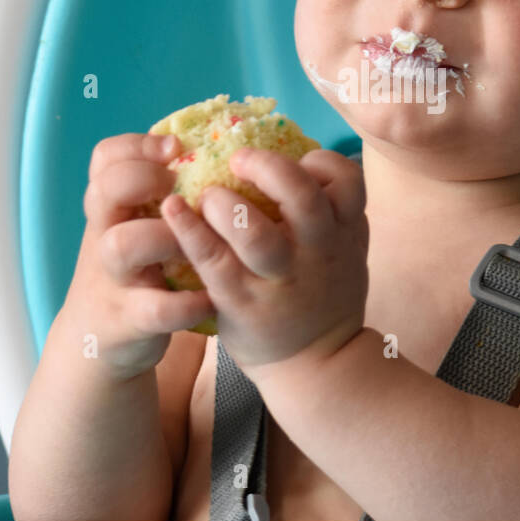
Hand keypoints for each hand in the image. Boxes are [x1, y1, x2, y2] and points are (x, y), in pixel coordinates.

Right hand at [66, 132, 216, 379]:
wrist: (98, 338)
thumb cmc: (136, 269)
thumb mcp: (137, 227)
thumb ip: (162, 195)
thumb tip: (225, 152)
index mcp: (111, 207)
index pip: (106, 157)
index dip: (139, 146)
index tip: (176, 149)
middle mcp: (105, 235)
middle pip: (106, 191)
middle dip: (145, 180)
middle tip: (180, 191)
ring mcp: (113, 277)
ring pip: (123, 245)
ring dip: (166, 238)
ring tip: (197, 245)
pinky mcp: (127, 320)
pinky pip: (156, 308)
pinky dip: (188, 303)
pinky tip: (211, 297)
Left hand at [159, 147, 368, 377]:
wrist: (318, 364)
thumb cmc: (325, 294)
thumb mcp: (348, 250)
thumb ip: (334, 209)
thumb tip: (303, 156)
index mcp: (343, 232)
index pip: (345, 180)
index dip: (320, 163)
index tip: (297, 163)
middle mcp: (315, 252)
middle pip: (301, 197)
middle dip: (266, 168)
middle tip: (238, 159)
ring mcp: (277, 279)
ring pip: (253, 233)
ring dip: (224, 204)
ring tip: (206, 195)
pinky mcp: (240, 301)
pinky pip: (211, 260)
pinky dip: (189, 230)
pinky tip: (172, 210)